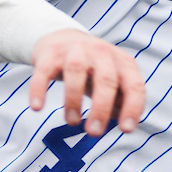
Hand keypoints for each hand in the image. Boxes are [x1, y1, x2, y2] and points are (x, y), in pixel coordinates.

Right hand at [30, 29, 144, 135]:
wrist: (63, 39)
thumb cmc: (92, 70)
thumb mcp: (113, 82)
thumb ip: (120, 102)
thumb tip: (122, 124)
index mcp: (123, 63)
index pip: (134, 86)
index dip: (132, 108)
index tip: (125, 129)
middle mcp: (102, 53)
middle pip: (106, 80)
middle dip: (101, 108)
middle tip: (94, 132)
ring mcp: (76, 50)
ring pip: (76, 71)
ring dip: (73, 100)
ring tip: (72, 122)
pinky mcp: (50, 53)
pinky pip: (44, 71)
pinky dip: (39, 90)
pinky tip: (37, 107)